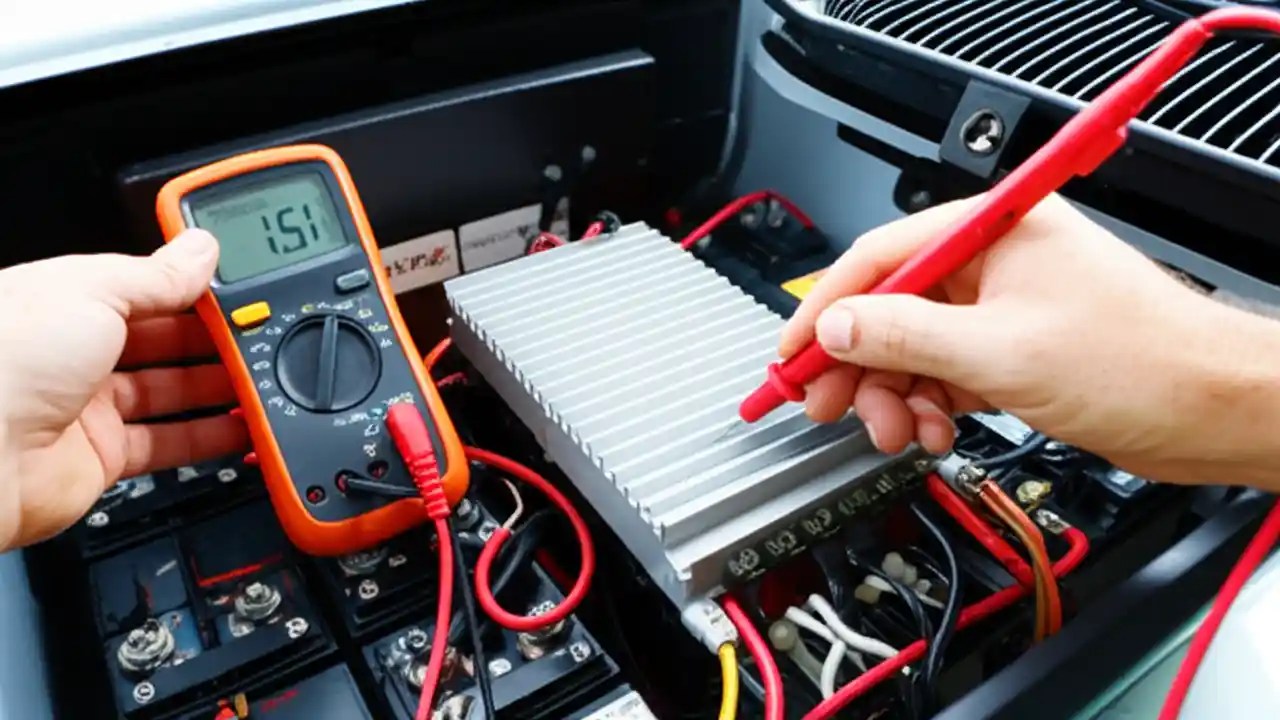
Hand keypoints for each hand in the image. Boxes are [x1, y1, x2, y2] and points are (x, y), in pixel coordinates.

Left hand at [0, 230, 249, 549]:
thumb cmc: (4, 362)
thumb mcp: (93, 291)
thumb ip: (157, 275)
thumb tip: (202, 250)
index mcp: (66, 299)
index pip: (146, 288)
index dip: (193, 290)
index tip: (238, 294)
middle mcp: (75, 350)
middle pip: (164, 342)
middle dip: (215, 340)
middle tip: (260, 339)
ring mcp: (88, 406)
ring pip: (170, 393)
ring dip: (218, 389)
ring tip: (261, 381)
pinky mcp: (100, 457)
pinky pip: (167, 444)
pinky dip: (208, 438)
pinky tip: (237, 428)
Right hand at [781, 194, 1279, 486]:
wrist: (1211, 411)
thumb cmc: (1142, 361)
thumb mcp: (1001, 351)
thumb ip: (907, 336)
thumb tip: (839, 327)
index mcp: (992, 230)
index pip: (880, 258)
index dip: (825, 308)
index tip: (790, 353)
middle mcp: (992, 261)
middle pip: (890, 307)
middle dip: (859, 364)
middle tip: (827, 405)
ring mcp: (1001, 306)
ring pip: (912, 347)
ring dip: (895, 395)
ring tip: (898, 431)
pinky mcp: (1010, 347)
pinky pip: (944, 371)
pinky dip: (930, 404)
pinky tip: (935, 429)